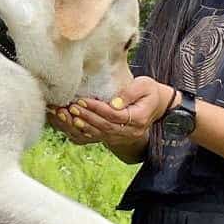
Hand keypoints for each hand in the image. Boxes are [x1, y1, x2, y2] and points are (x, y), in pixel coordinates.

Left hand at [47, 76, 179, 153]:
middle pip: (104, 126)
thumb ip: (130, 93)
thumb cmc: (149, 92)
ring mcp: (123, 137)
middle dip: (86, 117)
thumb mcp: (144, 86)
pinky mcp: (116, 138)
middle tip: (71, 107)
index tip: (82, 100)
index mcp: (139, 118)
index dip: (97, 108)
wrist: (157, 106)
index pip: (114, 115)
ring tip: (67, 115)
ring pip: (99, 134)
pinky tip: (71, 124)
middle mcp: (131, 132)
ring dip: (81, 125)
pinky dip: (83, 131)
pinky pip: (98, 137)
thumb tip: (113, 103)